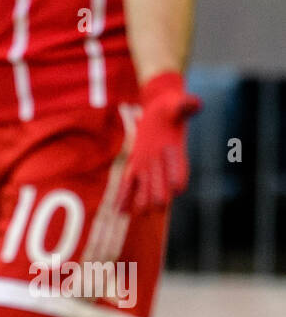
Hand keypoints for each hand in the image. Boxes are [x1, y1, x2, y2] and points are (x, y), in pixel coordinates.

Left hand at [119, 71, 201, 212]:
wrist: (159, 112)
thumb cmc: (171, 107)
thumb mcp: (177, 103)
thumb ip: (185, 105)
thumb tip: (196, 103)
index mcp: (176, 151)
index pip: (180, 167)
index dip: (179, 175)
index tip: (179, 187)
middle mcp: (163, 164)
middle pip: (161, 184)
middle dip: (160, 194)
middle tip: (159, 205)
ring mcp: (148, 168)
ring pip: (145, 189)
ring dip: (143, 201)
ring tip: (140, 213)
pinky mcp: (135, 167)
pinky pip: (129, 185)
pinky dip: (124, 197)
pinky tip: (119, 211)